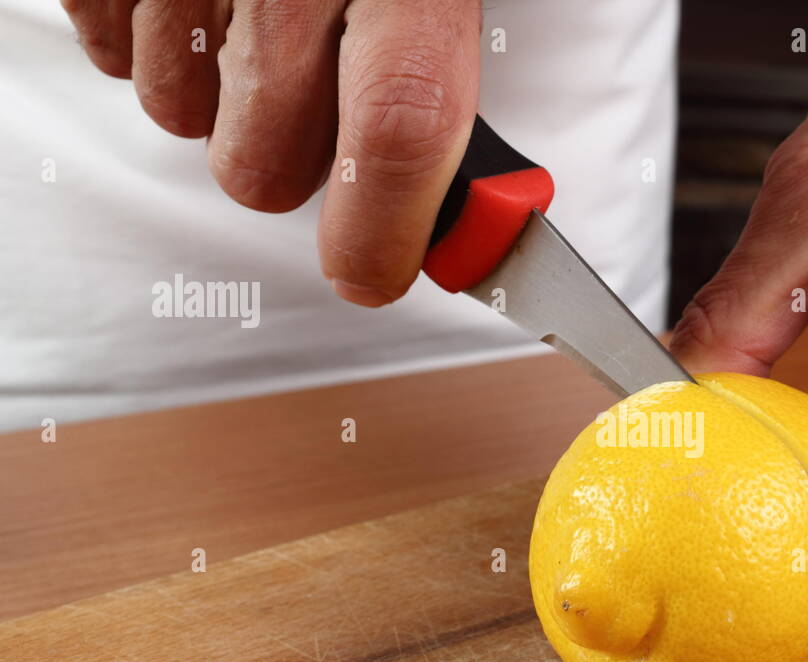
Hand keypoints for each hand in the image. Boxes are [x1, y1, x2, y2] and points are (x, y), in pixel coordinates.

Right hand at [61, 0, 480, 305]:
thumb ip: (456, 68)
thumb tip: (487, 215)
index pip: (402, 120)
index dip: (384, 226)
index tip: (372, 275)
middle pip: (266, 156)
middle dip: (292, 167)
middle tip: (318, 115)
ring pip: (177, 112)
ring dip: (221, 99)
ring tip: (254, 24)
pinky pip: (105, 48)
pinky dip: (146, 42)